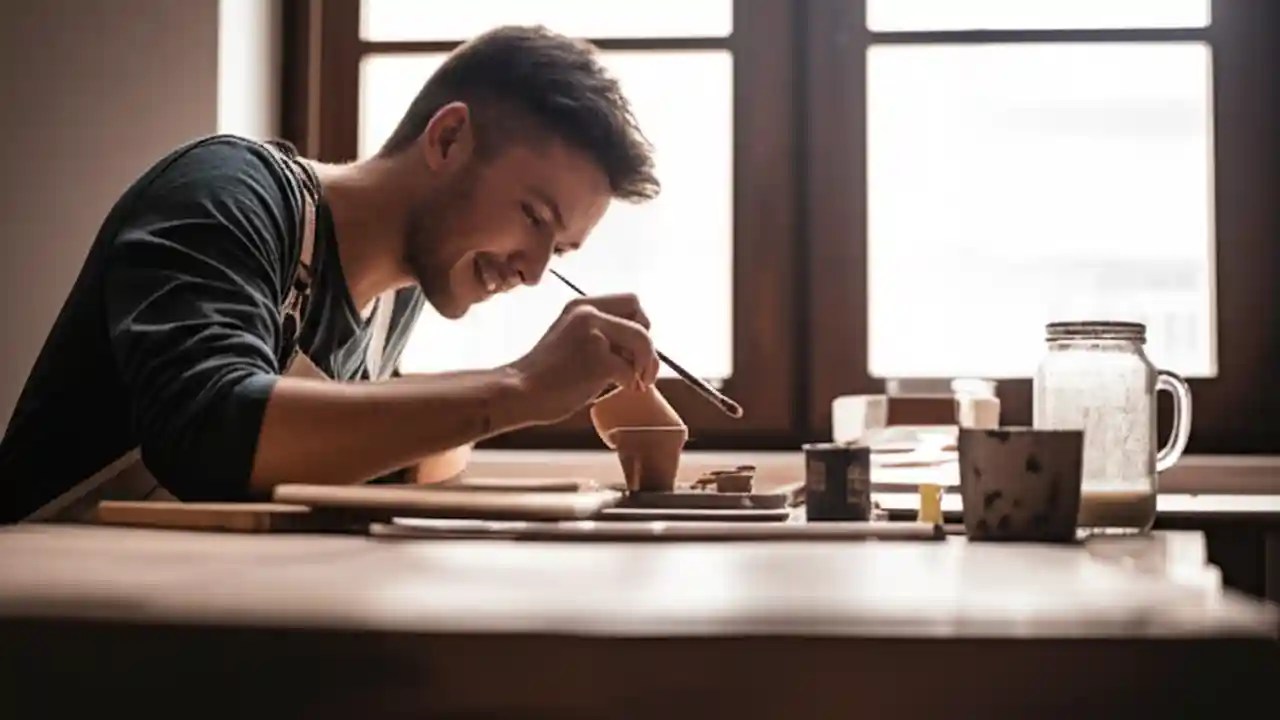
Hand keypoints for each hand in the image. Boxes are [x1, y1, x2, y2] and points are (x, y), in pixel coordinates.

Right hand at [508, 294, 659, 424]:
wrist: (519, 391)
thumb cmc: (546, 373)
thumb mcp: (571, 337)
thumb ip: (600, 333)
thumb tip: (637, 347)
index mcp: (582, 306)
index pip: (631, 301)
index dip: (640, 325)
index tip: (632, 350)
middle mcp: (588, 313)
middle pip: (642, 318)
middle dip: (648, 344)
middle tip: (640, 368)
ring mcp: (593, 335)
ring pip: (643, 342)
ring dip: (646, 365)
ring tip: (637, 382)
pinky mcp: (597, 360)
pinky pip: (629, 370)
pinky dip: (630, 384)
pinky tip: (622, 390)